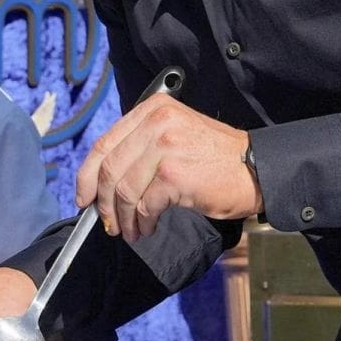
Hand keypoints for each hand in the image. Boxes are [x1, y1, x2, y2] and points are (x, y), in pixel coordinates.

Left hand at [76, 94, 262, 243]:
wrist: (257, 168)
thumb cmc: (214, 158)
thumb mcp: (174, 134)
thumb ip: (140, 146)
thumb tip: (103, 181)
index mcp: (151, 110)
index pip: (104, 143)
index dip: (87, 174)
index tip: (83, 197)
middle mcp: (156, 122)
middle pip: (110, 168)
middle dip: (103, 202)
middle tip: (107, 223)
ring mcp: (165, 147)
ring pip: (124, 190)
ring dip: (123, 218)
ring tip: (130, 231)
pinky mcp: (175, 174)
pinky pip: (145, 205)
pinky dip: (142, 222)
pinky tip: (147, 228)